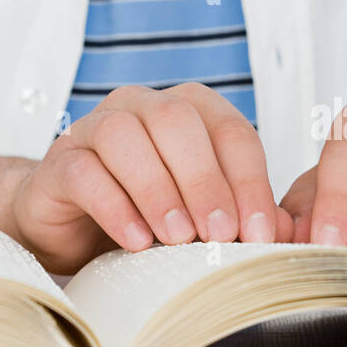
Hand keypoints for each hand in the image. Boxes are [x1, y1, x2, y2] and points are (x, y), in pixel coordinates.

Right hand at [12, 83, 292, 273]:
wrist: (73, 228)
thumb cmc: (152, 217)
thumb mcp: (204, 217)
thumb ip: (244, 217)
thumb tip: (287, 234)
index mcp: (191, 111)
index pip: (232, 132)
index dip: (250, 182)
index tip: (258, 233)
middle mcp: (143, 106)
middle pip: (179, 122)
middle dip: (206, 182)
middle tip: (220, 236)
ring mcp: (95, 127)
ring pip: (127, 137)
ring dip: (158, 190)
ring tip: (177, 239)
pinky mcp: (60, 162)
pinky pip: (86, 171)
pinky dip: (115, 206)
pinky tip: (136, 240)